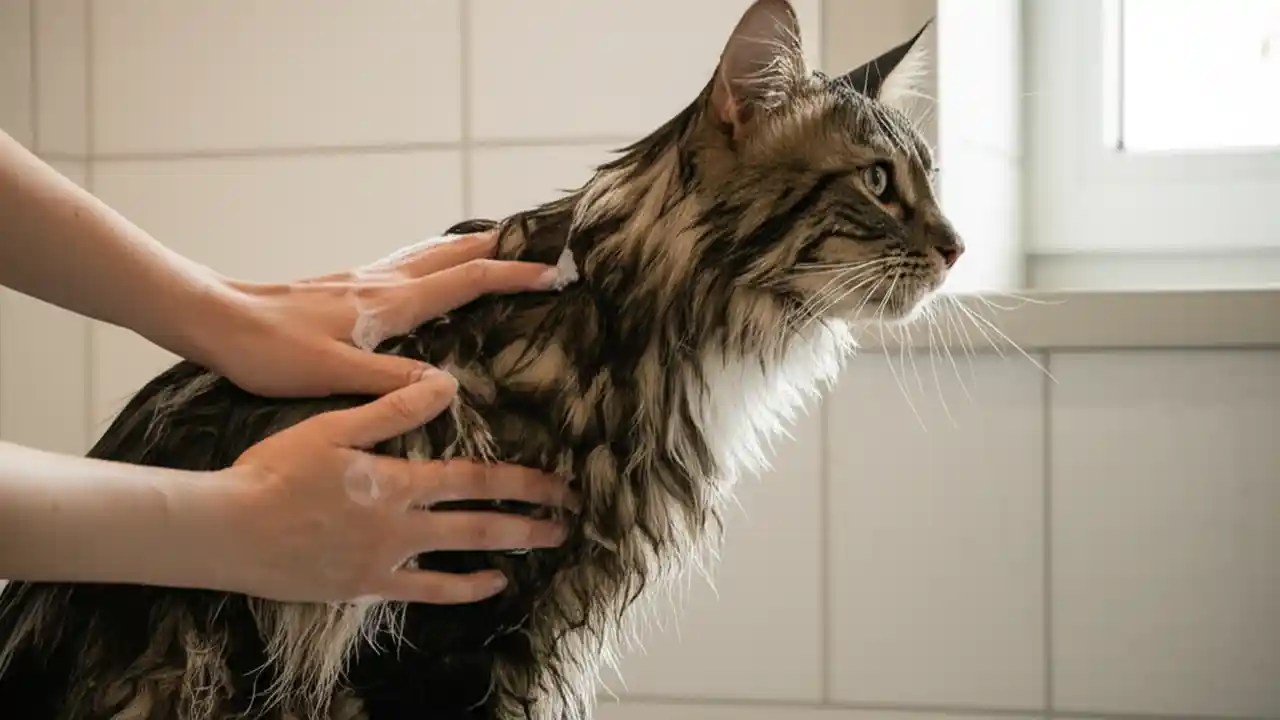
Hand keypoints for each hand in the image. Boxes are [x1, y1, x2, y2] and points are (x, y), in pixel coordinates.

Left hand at [203, 230, 571, 397]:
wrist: (217, 319)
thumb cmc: (271, 352)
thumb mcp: (335, 376)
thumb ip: (392, 382)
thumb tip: (448, 386)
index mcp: (390, 303)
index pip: (466, 281)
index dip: (512, 275)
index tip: (554, 274)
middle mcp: (383, 282)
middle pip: (455, 253)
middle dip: (501, 246)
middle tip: (540, 241)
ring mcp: (364, 279)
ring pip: (431, 251)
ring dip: (469, 245)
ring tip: (498, 241)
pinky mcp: (346, 284)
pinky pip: (407, 261)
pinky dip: (435, 255)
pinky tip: (428, 265)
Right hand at [217, 370, 576, 603]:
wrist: (228, 530)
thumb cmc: (275, 472)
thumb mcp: (334, 426)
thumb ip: (393, 408)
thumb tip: (446, 384)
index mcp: (397, 481)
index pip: (475, 479)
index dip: (522, 480)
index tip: (559, 481)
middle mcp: (402, 525)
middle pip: (482, 521)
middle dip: (532, 517)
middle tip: (569, 514)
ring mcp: (386, 561)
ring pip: (463, 558)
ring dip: (510, 549)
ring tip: (547, 543)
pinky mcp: (366, 587)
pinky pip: (428, 593)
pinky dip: (466, 590)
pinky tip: (494, 585)